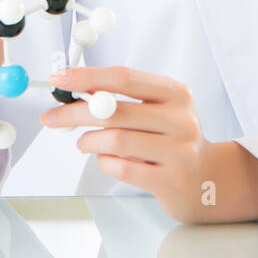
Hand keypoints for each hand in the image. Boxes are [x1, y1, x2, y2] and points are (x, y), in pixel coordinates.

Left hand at [40, 65, 212, 223]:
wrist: (205, 179)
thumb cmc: (170, 139)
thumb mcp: (157, 110)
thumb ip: (123, 99)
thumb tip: (75, 90)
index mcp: (176, 93)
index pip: (125, 77)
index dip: (88, 77)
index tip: (59, 79)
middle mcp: (181, 119)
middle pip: (116, 111)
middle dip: (75, 113)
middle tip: (51, 117)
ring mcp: (179, 152)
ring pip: (117, 141)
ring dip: (89, 141)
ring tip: (84, 142)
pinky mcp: (170, 181)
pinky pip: (123, 168)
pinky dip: (104, 162)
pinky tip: (105, 159)